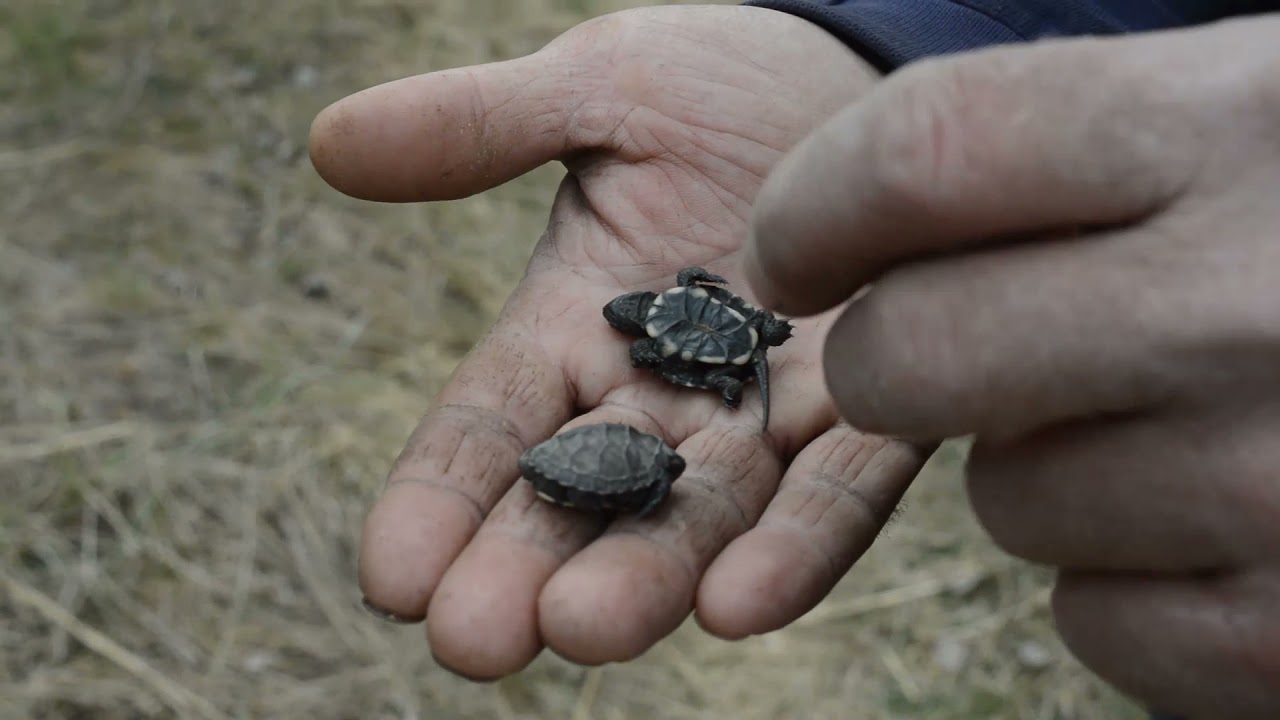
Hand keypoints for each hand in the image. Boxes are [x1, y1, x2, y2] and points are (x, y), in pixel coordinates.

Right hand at [309, 5, 927, 679]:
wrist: (872, 67)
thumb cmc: (727, 79)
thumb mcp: (599, 90)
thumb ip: (478, 127)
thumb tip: (328, 142)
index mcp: (582, 324)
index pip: (495, 423)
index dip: (440, 496)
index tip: (391, 575)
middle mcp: (667, 392)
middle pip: (586, 494)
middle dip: (528, 565)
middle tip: (474, 638)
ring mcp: (768, 411)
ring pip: (700, 514)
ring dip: (645, 576)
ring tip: (585, 627)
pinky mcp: (875, 409)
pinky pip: (836, 488)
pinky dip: (794, 545)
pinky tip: (739, 603)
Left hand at [748, 15, 1279, 718]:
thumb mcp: (1274, 114)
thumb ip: (1099, 147)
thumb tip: (869, 216)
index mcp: (1247, 124)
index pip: (923, 152)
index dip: (814, 206)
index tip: (792, 252)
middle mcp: (1257, 302)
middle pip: (909, 353)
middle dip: (895, 357)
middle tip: (957, 344)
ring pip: (1005, 497)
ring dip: (1043, 464)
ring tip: (1181, 418)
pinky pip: (1095, 620)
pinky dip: (1126, 582)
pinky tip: (1229, 524)